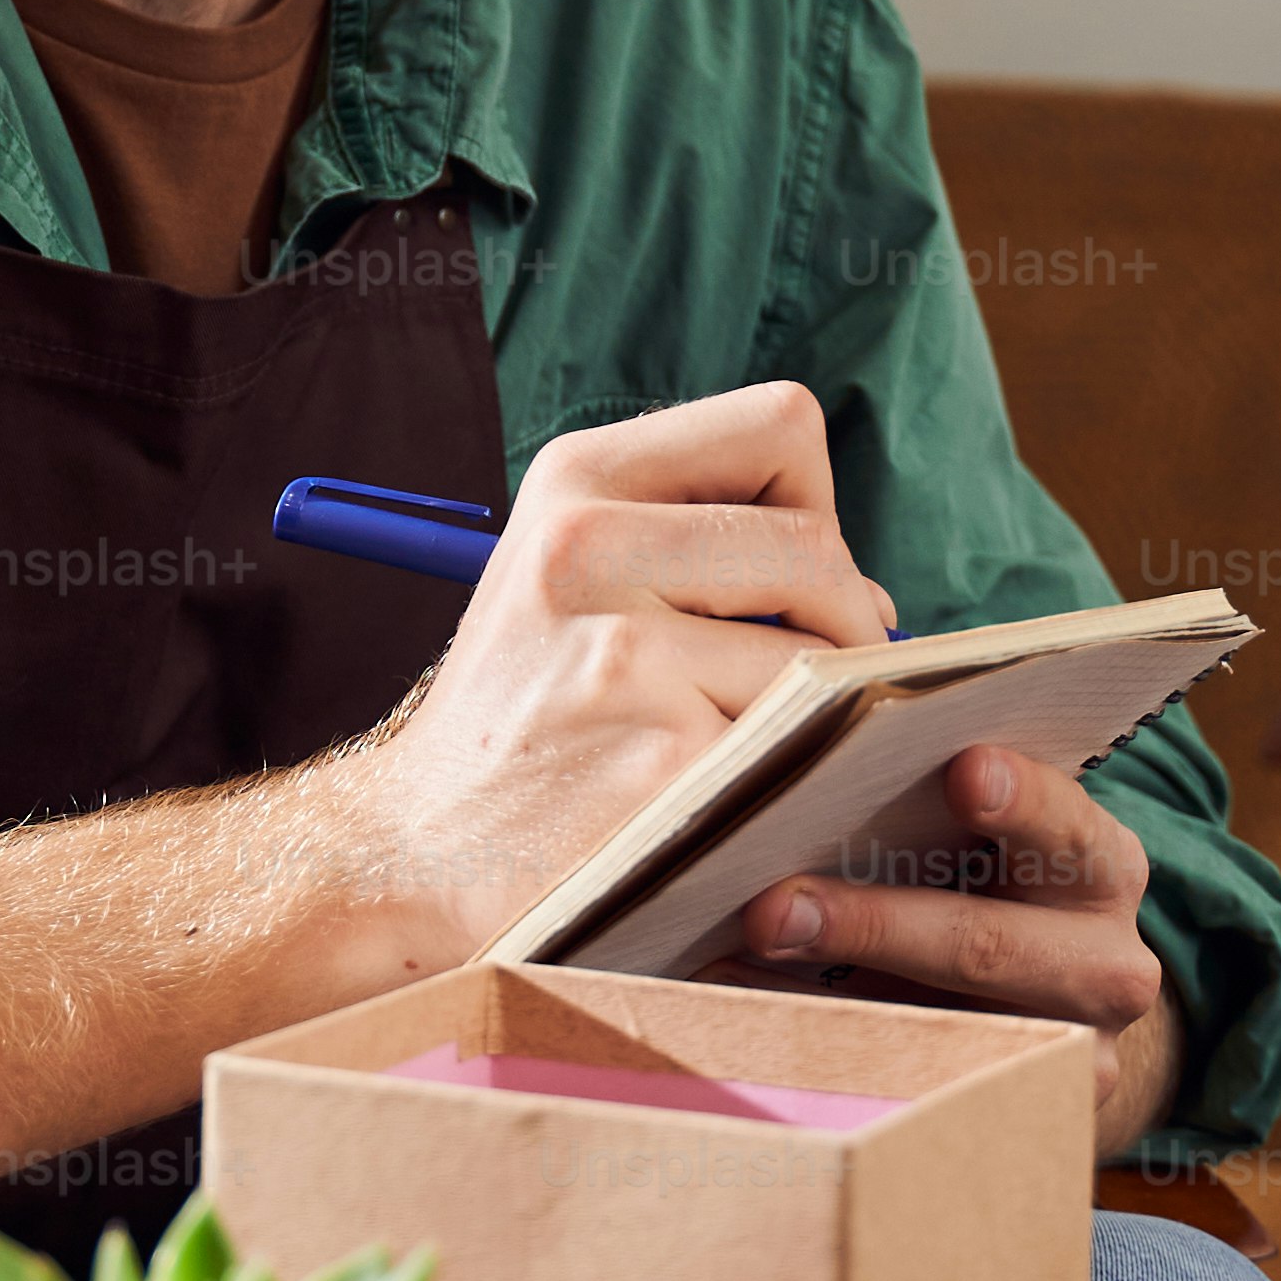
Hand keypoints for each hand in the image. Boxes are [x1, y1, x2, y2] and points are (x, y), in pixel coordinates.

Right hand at [318, 384, 895, 970]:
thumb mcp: (571, 580)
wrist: (412, 854)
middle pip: (820, 547)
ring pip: (823, 659)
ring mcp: (623, 654)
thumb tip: (868, 598)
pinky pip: (801, 750)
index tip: (774, 581)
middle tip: (791, 690)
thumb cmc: (523, 720)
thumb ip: (701, 548)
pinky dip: (788, 784)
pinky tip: (721, 805)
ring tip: (732, 750)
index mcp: (575, 480)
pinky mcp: (663, 757)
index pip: (781, 425)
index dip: (810, 505)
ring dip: (812, 718)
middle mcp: (587, 545)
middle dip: (841, 626)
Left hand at [737, 741, 1184, 1156]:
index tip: (964, 770)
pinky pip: (912, 1086)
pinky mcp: (1019, 1117)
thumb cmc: (990, 884)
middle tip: (773, 909)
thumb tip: (771, 768)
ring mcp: (1072, 1057)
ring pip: (945, 1037)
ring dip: (826, 1006)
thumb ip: (924, 803)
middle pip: (988, 947)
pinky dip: (822, 1050)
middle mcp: (1106, 965)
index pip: (1065, 826)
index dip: (1019, 799)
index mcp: (1100, 865)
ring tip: (739, 975)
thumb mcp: (990, 837)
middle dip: (874, 925)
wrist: (1049, 1005)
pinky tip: (745, 1022)